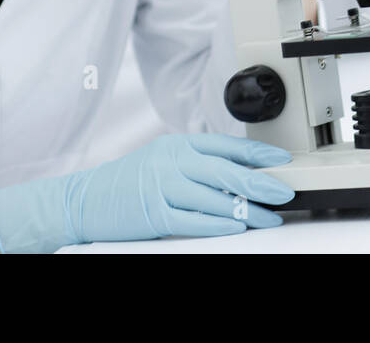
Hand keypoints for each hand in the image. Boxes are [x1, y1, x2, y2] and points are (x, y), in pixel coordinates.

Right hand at [0, 133, 295, 252]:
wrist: (84, 200)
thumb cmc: (127, 181)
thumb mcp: (164, 159)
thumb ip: (197, 162)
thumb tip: (241, 172)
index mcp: (177, 143)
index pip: (227, 146)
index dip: (259, 154)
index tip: (282, 161)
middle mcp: (172, 161)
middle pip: (227, 172)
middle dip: (262, 183)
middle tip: (285, 191)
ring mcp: (163, 187)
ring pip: (216, 199)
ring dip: (248, 210)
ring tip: (270, 217)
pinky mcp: (156, 214)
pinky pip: (196, 221)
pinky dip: (220, 225)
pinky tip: (238, 227)